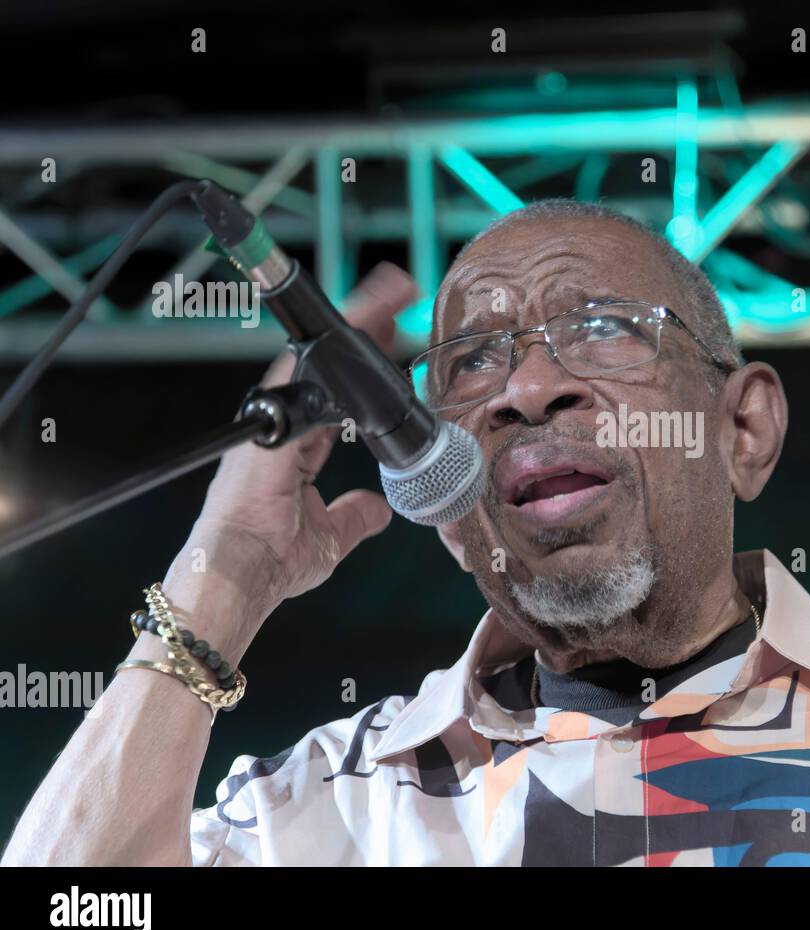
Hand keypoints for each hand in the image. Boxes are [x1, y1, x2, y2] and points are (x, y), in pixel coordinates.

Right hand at [185, 262, 418, 608]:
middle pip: (323, 370)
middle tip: (394, 298)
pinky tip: (359, 320)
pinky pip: (297, 380)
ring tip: (387, 293)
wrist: (238, 578)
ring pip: (312, 363)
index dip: (360, 377)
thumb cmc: (269, 564)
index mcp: (290, 455)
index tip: (389, 348)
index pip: (333, 403)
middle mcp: (278, 434)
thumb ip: (354, 518)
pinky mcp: (266, 431)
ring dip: (350, 328)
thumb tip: (378, 510)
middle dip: (359, 333)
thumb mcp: (329, 539)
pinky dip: (325, 353)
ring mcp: (269, 429)